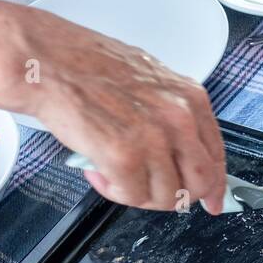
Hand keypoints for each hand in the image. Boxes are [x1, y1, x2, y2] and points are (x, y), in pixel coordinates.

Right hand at [22, 12, 225, 212]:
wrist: (46, 61)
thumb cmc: (87, 66)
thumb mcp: (149, 80)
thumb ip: (172, 115)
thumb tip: (184, 151)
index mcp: (189, 99)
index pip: (216, 157)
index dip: (215, 187)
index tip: (212, 201)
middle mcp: (179, 119)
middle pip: (198, 184)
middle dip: (175, 196)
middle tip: (150, 192)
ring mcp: (153, 139)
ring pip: (164, 197)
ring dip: (137, 194)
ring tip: (113, 172)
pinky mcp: (124, 157)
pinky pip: (131, 196)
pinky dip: (112, 191)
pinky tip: (97, 170)